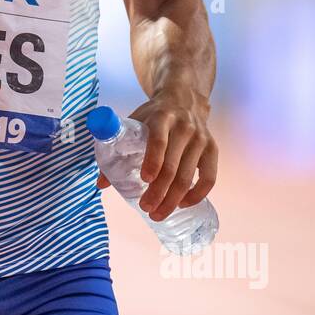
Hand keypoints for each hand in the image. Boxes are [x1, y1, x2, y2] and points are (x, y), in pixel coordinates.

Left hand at [97, 89, 217, 220]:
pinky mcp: (212, 149)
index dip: (152, 161)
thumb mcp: (134, 122)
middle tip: (145, 207)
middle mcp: (184, 127)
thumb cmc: (152, 117)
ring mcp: (201, 139)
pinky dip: (196, 195)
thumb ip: (116, 149)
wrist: (183, 100)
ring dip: (172, 200)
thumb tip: (102, 183)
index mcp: (161, 117)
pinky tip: (182, 204)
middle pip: (172, 166)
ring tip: (158, 214)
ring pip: (188, 176)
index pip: (158, 141)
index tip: (144, 180)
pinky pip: (209, 178)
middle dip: (158, 192)